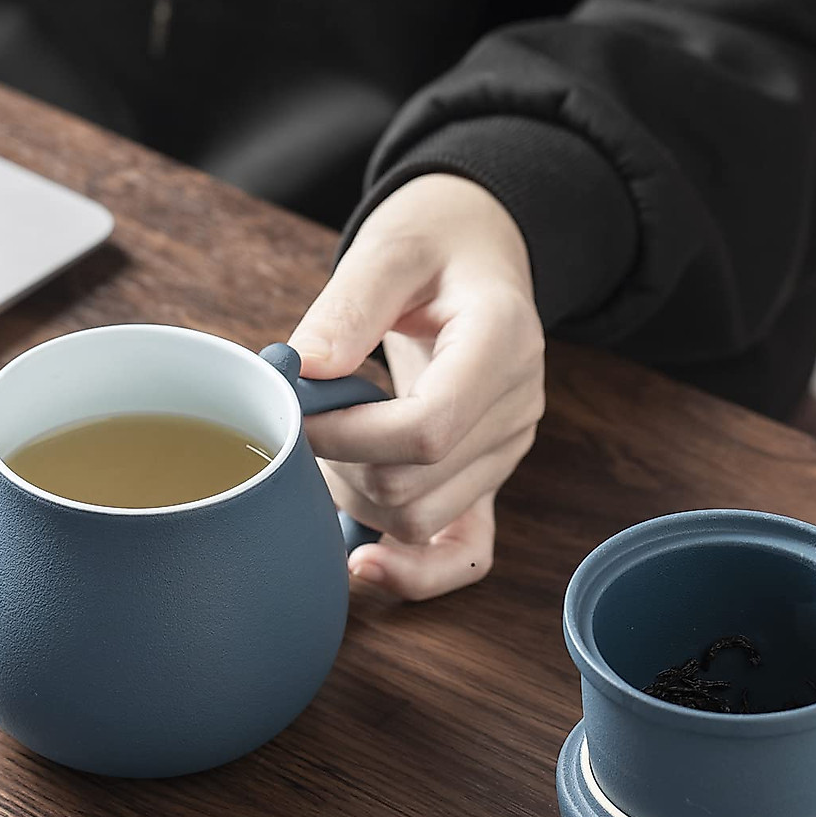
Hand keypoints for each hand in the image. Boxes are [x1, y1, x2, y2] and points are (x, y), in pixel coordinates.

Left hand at [290, 174, 545, 600]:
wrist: (477, 256)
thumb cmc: (435, 246)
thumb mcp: (392, 248)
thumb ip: (348, 304)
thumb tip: (301, 368)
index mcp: (503, 342)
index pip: (427, 430)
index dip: (348, 438)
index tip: (298, 417)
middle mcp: (517, 408)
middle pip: (415, 486)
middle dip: (341, 467)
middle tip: (307, 424)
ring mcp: (507, 452)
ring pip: (421, 522)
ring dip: (357, 500)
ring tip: (335, 446)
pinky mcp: (489, 479)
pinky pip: (465, 556)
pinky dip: (412, 570)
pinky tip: (363, 560)